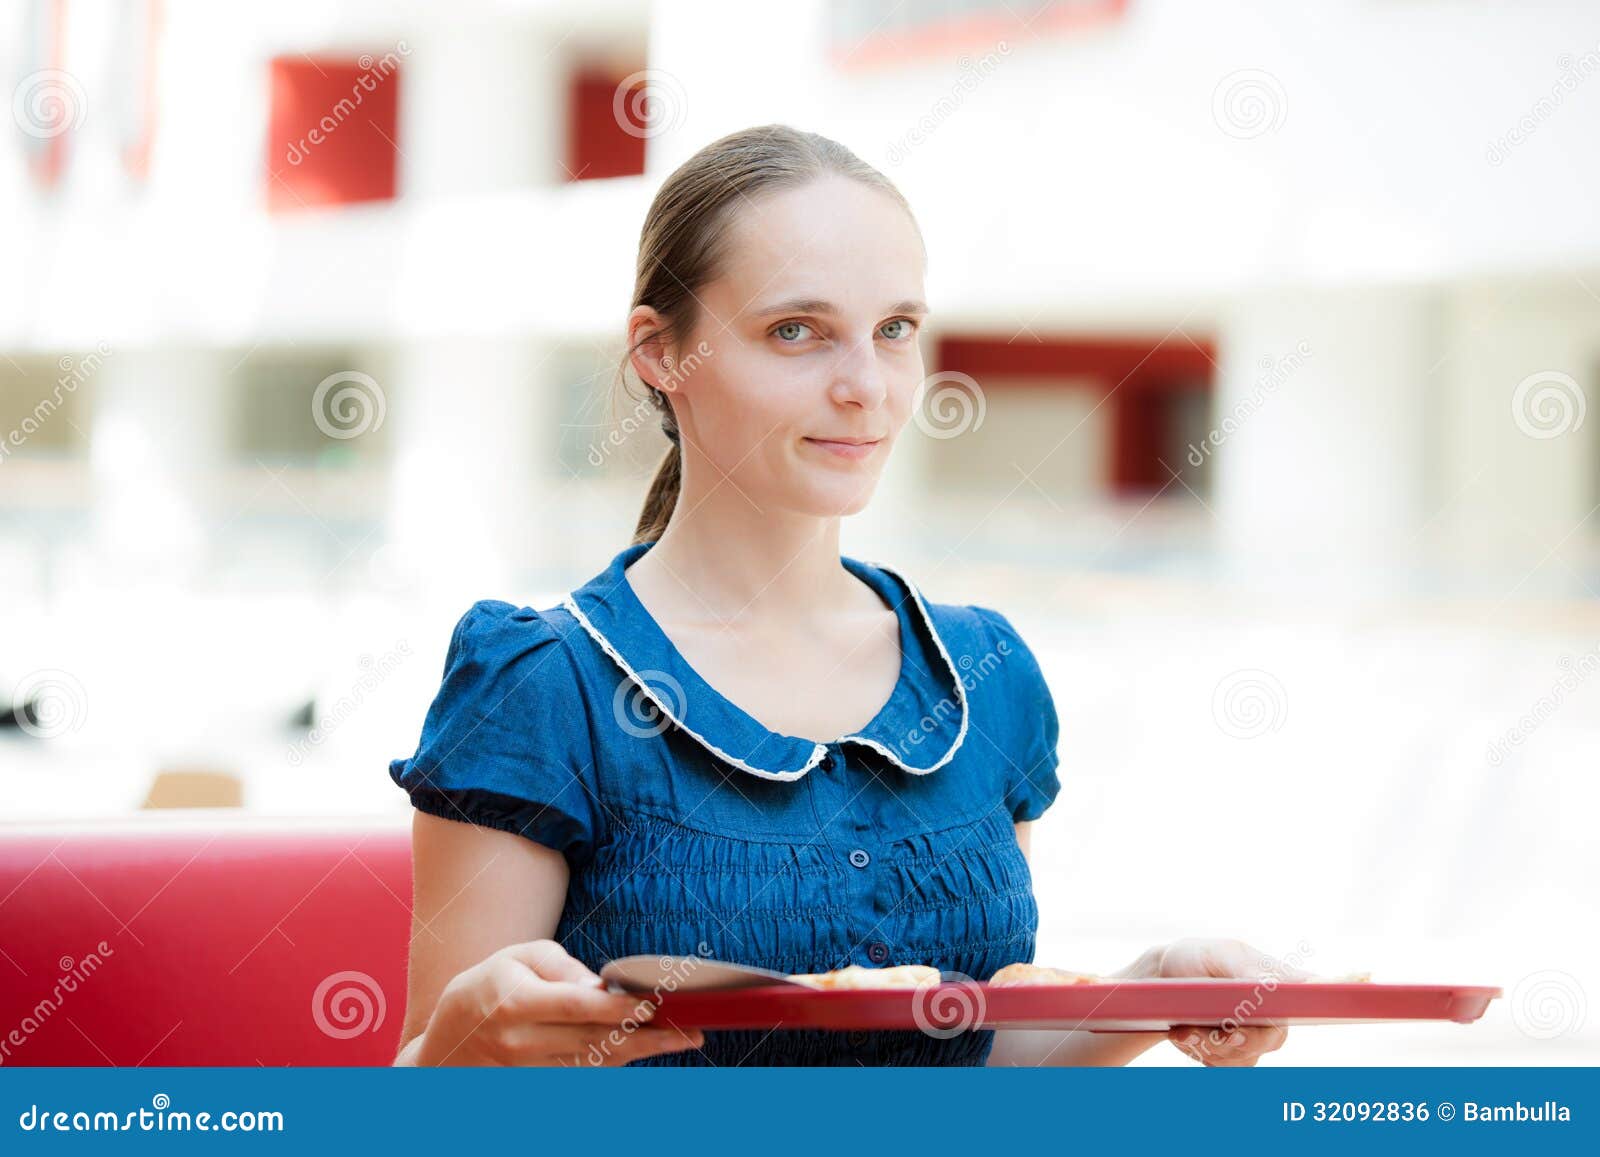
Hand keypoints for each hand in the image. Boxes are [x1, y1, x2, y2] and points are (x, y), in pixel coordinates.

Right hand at [414, 940, 704, 1066]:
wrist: (444, 1052)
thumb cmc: (485, 989)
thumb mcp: (515, 958)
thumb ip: (561, 967)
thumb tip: (604, 985)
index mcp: (515, 1003)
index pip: (577, 1006)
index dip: (619, 1007)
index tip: (655, 1003)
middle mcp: (523, 1043)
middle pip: (596, 1040)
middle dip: (648, 1035)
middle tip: (691, 1028)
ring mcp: (530, 1071)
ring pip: (597, 1062)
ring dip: (643, 1051)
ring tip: (684, 1038)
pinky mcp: (539, 1085)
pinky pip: (587, 1073)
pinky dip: (621, 1062)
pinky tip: (649, 1049)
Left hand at [1126, 937, 1307, 1066]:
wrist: (1162, 982)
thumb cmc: (1196, 959)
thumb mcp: (1217, 954)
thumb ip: (1245, 969)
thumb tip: (1274, 984)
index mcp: (1278, 981)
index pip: (1312, 991)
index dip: (1324, 995)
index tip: (1312, 997)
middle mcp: (1273, 1013)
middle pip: (1273, 1038)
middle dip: (1244, 1039)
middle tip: (1224, 1033)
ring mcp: (1252, 1037)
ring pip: (1244, 1057)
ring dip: (1213, 1045)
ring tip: (1187, 1028)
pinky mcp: (1230, 1055)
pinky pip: (1223, 1065)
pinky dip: (1200, 1052)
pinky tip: (1182, 1034)